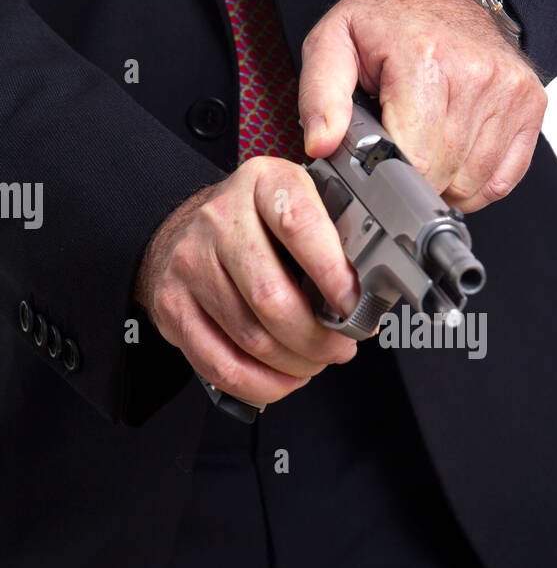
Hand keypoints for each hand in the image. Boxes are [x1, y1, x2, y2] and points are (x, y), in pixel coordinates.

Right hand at [134, 157, 358, 405]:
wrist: (187, 229)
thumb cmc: (257, 223)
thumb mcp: (299, 204)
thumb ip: (334, 236)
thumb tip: (371, 293)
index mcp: (262, 184)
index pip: (299, 226)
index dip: (332, 274)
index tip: (355, 306)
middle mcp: (220, 220)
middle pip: (271, 297)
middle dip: (317, 337)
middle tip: (342, 347)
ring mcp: (190, 265)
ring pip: (251, 338)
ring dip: (295, 363)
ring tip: (316, 360)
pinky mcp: (173, 308)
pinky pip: (221, 365)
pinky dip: (262, 383)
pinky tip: (284, 377)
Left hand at [299, 0, 546, 211]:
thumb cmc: (389, 18)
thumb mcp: (333, 41)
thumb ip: (320, 95)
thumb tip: (322, 144)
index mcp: (425, 60)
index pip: (417, 160)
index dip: (391, 174)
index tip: (379, 160)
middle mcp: (476, 75)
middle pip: (445, 175)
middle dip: (415, 176)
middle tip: (399, 145)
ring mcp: (509, 91)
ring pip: (473, 183)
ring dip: (446, 180)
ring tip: (427, 142)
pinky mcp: (530, 103)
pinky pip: (502, 178)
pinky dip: (477, 180)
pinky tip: (456, 151)